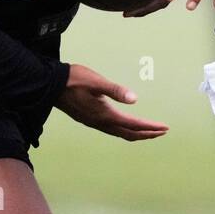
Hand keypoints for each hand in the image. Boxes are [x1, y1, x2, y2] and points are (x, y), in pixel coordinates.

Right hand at [54, 64, 168, 140]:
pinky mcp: (89, 119)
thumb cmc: (73, 79)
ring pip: (120, 133)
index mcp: (104, 114)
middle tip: (162, 131)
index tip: (164, 128)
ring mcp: (94, 123)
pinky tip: (125, 126)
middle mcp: (100, 122)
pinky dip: (124, 130)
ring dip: (136, 133)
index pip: (133, 124)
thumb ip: (115, 90)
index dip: (150, 127)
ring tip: (149, 132)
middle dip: (147, 134)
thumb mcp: (96, 81)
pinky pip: (112, 130)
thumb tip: (135, 99)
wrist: (50, 85)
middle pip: (129, 134)